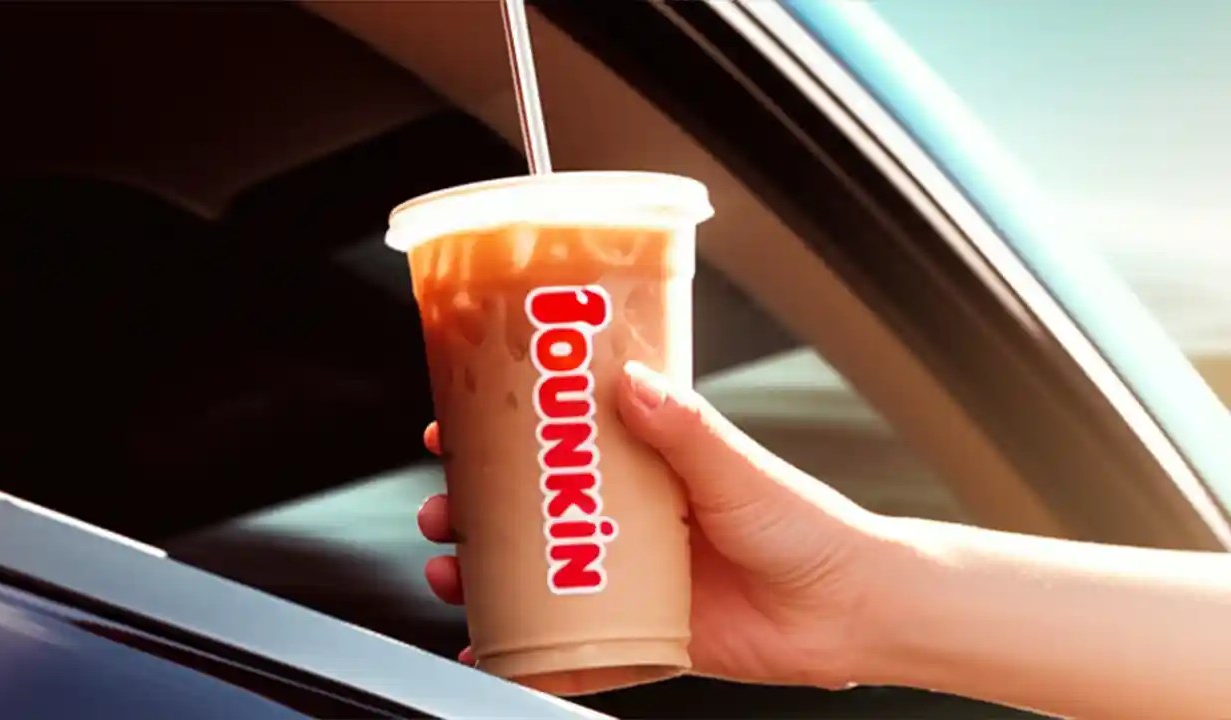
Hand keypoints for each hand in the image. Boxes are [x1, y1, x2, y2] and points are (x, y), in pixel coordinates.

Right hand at [417, 361, 890, 687]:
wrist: (849, 612)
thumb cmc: (808, 528)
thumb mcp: (739, 468)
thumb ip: (687, 427)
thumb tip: (631, 382)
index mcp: (649, 462)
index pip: (560, 439)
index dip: (503, 432)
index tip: (456, 424)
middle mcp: (629, 515)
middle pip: (529, 507)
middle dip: (474, 507)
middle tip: (444, 506)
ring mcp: (629, 575)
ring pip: (536, 571)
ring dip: (484, 571)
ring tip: (452, 570)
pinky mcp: (640, 631)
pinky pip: (568, 642)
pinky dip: (524, 651)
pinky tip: (488, 650)